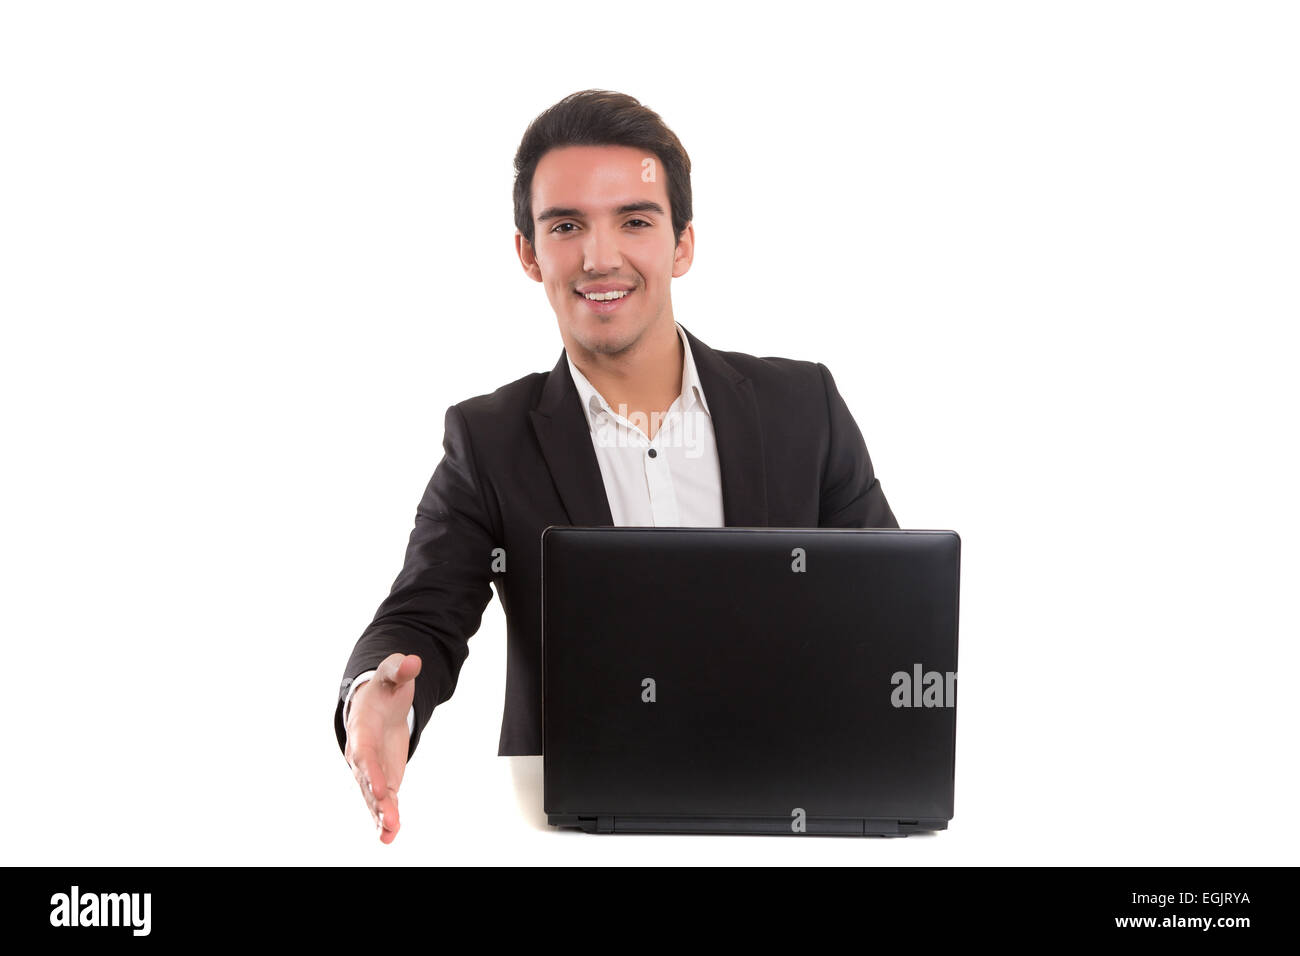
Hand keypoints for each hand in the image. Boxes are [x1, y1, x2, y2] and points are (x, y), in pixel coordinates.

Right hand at [344, 652, 421, 842]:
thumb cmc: (384, 688)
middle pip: (368, 781)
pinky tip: (389, 837)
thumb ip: (399, 669)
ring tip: (390, 834)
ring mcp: (372, 770)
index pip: (365, 754)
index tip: (383, 789)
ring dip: (382, 816)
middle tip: (390, 819)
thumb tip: (413, 661)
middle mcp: (362, 754)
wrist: (376, 702)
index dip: (372, 773)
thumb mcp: (392, 673)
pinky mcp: (384, 778)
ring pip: (374, 797)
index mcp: (362, 729)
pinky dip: (385, 818)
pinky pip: (384, 801)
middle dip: (378, 802)